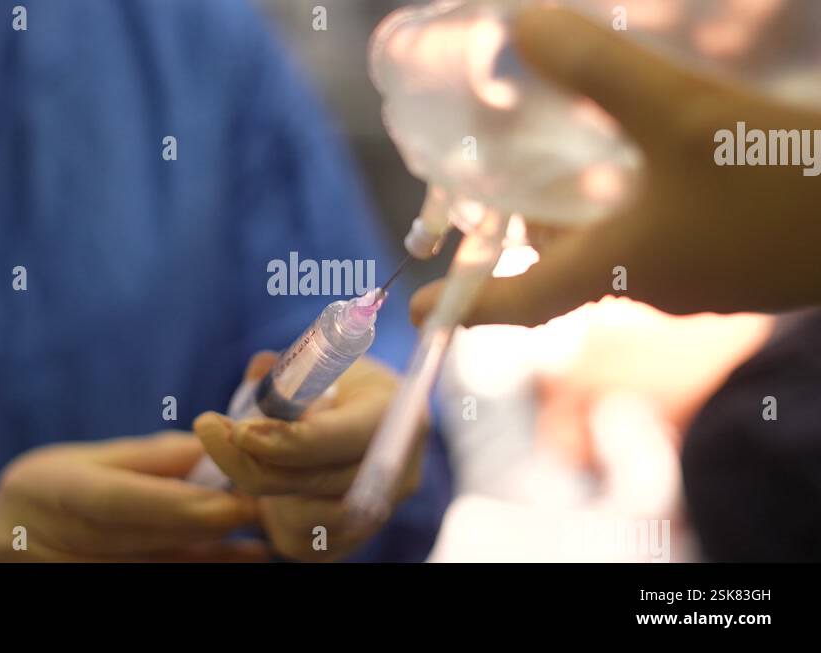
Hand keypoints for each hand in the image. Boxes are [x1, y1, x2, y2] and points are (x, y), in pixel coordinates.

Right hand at [0, 434, 264, 561]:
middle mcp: (36, 539)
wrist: (4, 536)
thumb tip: (211, 445)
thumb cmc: (53, 486)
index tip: (234, 502)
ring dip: (206, 560)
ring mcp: (50, 575)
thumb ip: (149, 458)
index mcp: (42, 488)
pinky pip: (143, 583)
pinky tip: (232, 562)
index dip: (177, 506)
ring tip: (256, 547)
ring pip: (145, 572)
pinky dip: (192, 571)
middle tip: (257, 515)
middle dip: (203, 530)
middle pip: (135, 542)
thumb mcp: (88, 459)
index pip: (115, 501)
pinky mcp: (71, 594)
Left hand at [194, 352, 423, 560]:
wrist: (358, 420)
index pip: (338, 438)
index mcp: (394, 412)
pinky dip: (272, 518)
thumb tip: (261, 371)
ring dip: (263, 491)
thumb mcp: (317, 362)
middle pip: (316, 482)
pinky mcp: (355, 538)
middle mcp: (399, 468)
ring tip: (247, 456)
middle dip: (254, 462)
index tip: (238, 430)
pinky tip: (264, 485)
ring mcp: (381, 509)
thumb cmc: (334, 382)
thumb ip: (288, 371)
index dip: (285, 440)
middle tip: (209, 432)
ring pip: (304, 518)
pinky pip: (302, 543)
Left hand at [411, 7, 820, 327]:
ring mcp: (699, 277)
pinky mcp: (736, 259)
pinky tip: (657, 153)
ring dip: (586, 205)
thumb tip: (523, 28)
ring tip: (575, 148)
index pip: (524, 304)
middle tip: (504, 173)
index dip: (467, 308)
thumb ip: (601, 77)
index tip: (420, 313)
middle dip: (529, 224)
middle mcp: (652, 284)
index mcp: (619, 270)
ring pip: (616, 244)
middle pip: (566, 260)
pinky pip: (664, 234)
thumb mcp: (680, 117)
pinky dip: (637, 201)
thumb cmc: (781, 183)